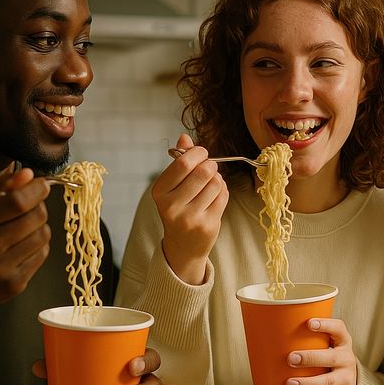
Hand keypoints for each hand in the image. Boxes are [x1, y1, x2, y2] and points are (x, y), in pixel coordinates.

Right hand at [0, 165, 51, 322]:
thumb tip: (28, 173)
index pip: (16, 202)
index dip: (36, 190)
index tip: (42, 184)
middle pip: (35, 217)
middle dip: (39, 207)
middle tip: (31, 207)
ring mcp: (1, 269)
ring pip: (43, 235)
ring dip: (40, 226)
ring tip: (25, 227)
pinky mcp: (14, 284)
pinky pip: (42, 254)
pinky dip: (38, 245)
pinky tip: (23, 245)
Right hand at [152, 134, 228, 283]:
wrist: (183, 247)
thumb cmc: (179, 209)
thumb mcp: (173, 186)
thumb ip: (179, 161)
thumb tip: (184, 137)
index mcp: (159, 192)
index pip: (183, 163)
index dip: (198, 153)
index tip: (202, 153)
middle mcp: (171, 206)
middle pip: (203, 172)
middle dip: (211, 165)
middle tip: (210, 167)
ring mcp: (189, 218)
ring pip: (216, 183)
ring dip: (218, 179)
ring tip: (211, 185)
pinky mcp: (207, 225)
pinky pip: (223, 196)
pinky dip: (223, 192)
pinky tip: (215, 197)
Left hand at [286, 318, 356, 384]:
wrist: (347, 380)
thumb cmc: (325, 357)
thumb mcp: (323, 346)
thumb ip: (303, 339)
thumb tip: (262, 332)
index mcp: (342, 342)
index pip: (338, 329)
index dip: (326, 325)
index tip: (309, 323)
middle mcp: (347, 359)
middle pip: (331, 357)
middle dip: (310, 358)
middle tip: (290, 358)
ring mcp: (347, 378)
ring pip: (328, 381)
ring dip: (308, 383)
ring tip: (290, 383)